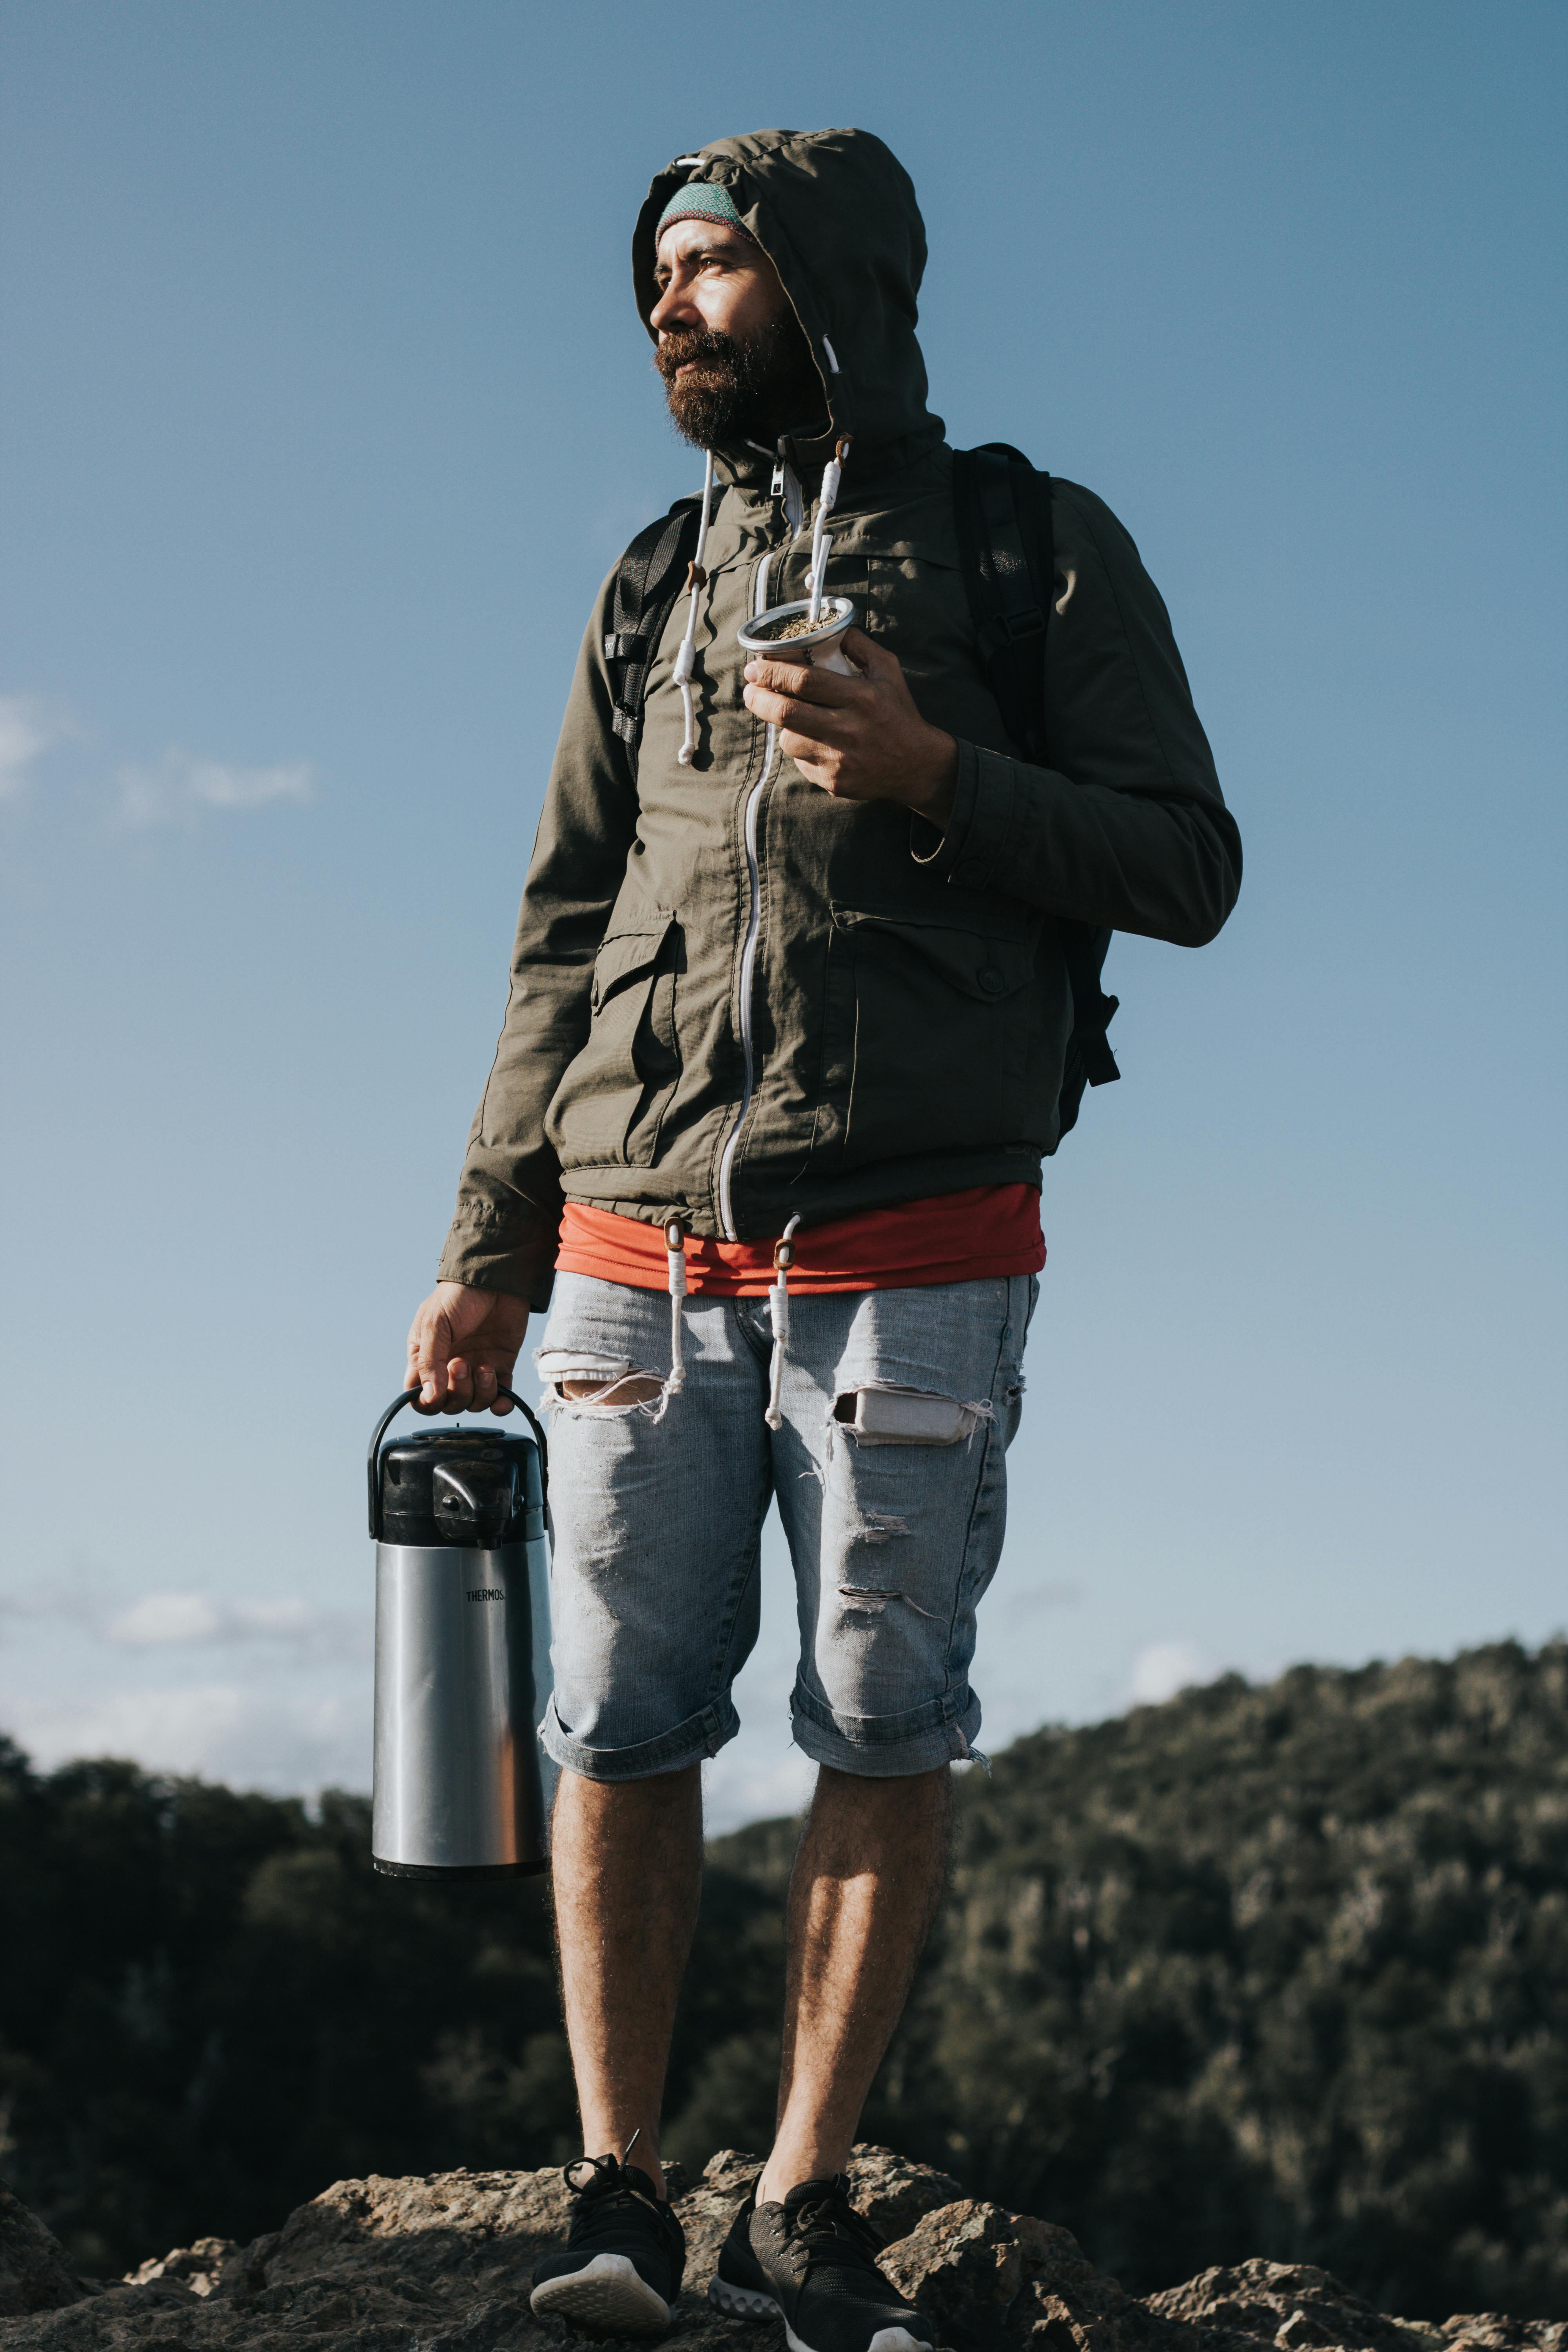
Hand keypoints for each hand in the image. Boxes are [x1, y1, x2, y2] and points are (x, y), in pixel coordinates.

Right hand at [405, 1281, 530, 1414]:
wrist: (499, 1279)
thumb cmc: (460, 1296)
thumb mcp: (436, 1324)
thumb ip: (430, 1362)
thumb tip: (430, 1398)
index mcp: (426, 1356)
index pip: (418, 1395)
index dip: (427, 1402)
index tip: (438, 1392)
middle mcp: (449, 1366)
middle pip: (448, 1404)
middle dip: (457, 1393)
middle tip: (464, 1364)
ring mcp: (476, 1368)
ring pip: (474, 1403)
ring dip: (480, 1394)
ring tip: (485, 1368)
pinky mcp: (501, 1366)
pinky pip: (500, 1399)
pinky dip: (501, 1404)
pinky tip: (503, 1396)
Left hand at [742, 628, 958, 825]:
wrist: (917, 765)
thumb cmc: (898, 713)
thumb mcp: (887, 671)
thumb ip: (859, 645)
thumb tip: (830, 627)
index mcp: (862, 697)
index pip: (804, 681)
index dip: (771, 673)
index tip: (753, 668)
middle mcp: (849, 729)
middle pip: (786, 713)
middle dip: (758, 699)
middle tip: (750, 690)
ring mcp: (840, 760)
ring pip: (789, 740)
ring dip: (783, 727)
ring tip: (791, 717)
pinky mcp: (834, 782)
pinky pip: (801, 763)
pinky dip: (801, 750)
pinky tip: (815, 742)